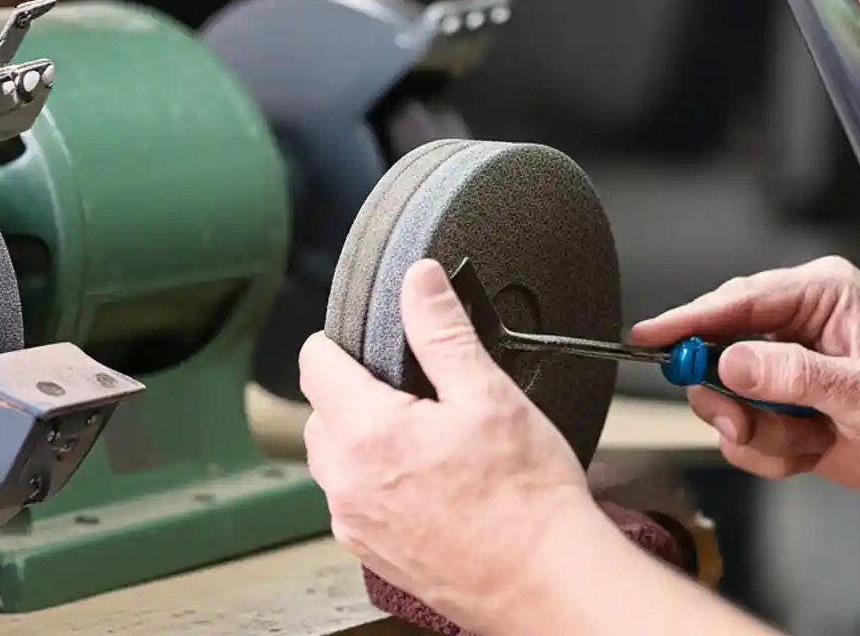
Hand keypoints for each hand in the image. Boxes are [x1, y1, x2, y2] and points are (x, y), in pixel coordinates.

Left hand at [300, 259, 599, 629]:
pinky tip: (431, 484)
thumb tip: (419, 280)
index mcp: (367, 434)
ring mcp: (356, 525)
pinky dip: (378, 484)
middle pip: (321, 414)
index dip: (340, 341)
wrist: (544, 580)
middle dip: (356, 393)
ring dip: (364, 441)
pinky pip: (355, 502)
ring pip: (336, 462)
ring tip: (429, 440)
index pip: (314, 364)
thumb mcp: (488, 393)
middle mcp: (347, 484)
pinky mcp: (372, 554)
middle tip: (416, 393)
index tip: (370, 341)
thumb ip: (442, 330)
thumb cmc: (525, 497)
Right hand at [630, 256, 859, 496]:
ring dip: (762, 432)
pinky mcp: (777, 404)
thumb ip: (796, 376)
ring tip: (809, 440)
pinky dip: (771, 452)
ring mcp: (782, 366)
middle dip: (731, 397)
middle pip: (717, 349)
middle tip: (744, 423)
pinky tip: (812, 450)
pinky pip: (740, 431)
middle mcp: (794, 322)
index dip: (689, 320)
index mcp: (820, 294)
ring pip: (725, 399)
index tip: (649, 339)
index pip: (738, 300)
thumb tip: (730, 362)